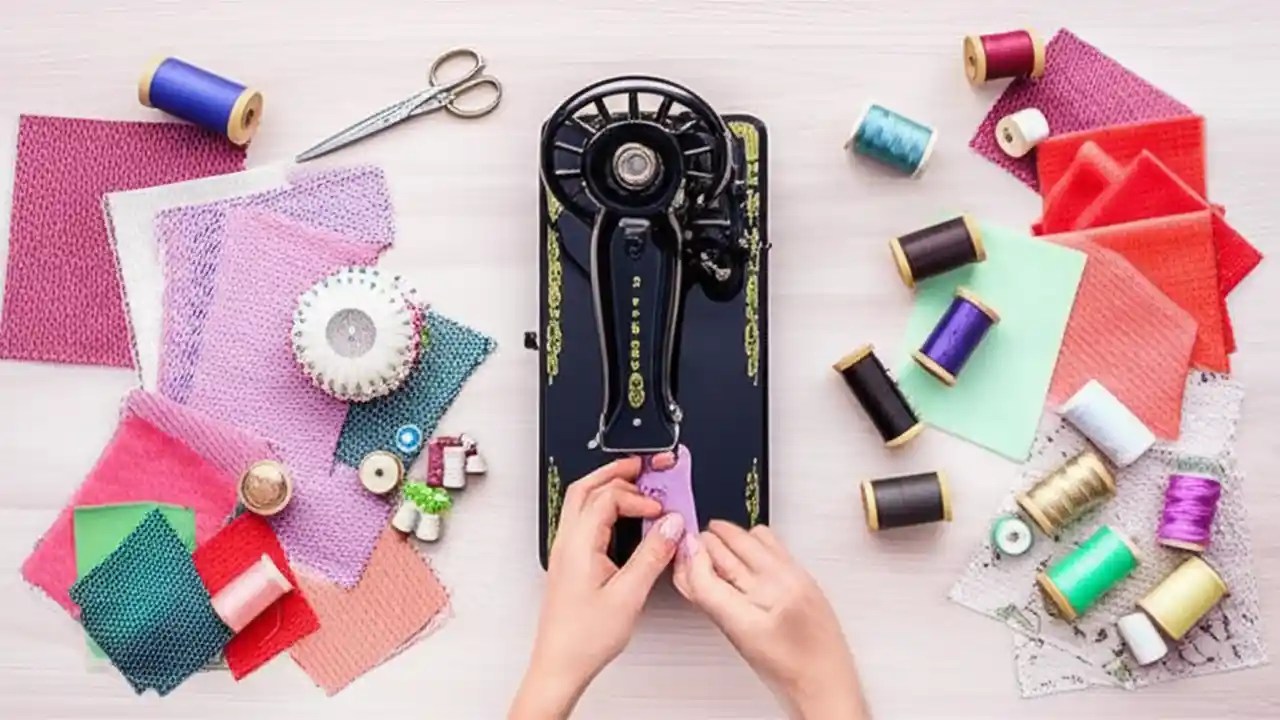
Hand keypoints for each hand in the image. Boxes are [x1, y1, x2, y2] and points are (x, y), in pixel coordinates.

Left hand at [511, 454, 684, 718]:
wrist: (560, 665)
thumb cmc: (583, 638)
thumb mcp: (628, 596)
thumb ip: (651, 556)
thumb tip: (670, 525)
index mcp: (578, 544)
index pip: (608, 498)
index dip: (638, 497)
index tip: (660, 511)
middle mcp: (567, 542)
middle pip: (586, 488)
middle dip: (616, 472)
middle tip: (643, 465)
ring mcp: (566, 551)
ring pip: (582, 502)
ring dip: (608, 487)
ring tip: (635, 482)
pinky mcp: (570, 562)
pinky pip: (584, 521)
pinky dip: (605, 507)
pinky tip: (623, 517)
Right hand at [673, 521, 867, 719]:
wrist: (825, 680)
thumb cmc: (785, 667)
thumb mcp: (736, 635)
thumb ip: (708, 596)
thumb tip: (687, 566)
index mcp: (755, 606)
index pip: (706, 568)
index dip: (688, 558)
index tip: (681, 554)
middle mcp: (777, 583)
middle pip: (726, 545)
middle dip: (704, 543)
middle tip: (692, 550)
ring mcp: (793, 573)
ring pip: (747, 536)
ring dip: (727, 538)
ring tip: (718, 551)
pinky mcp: (804, 572)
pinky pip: (770, 539)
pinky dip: (751, 540)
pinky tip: (746, 555)